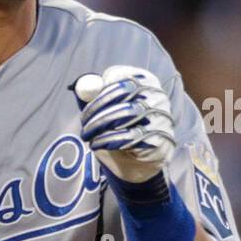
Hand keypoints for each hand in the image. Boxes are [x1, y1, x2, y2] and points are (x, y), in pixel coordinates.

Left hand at [72, 65, 175, 184]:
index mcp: (144, 81)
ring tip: (87, 135)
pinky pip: (130, 135)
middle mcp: (157, 95)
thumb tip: (79, 86)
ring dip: (100, 124)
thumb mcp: (106, 112)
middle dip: (97, 107)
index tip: (86, 105)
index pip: (120, 76)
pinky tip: (98, 145)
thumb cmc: (120, 131)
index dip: (99, 90)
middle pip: (123, 91)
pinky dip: (108, 139)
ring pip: (126, 112)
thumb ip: (95, 97)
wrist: (138, 164)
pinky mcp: (160, 137)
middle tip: (83, 122)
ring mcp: (161, 116)